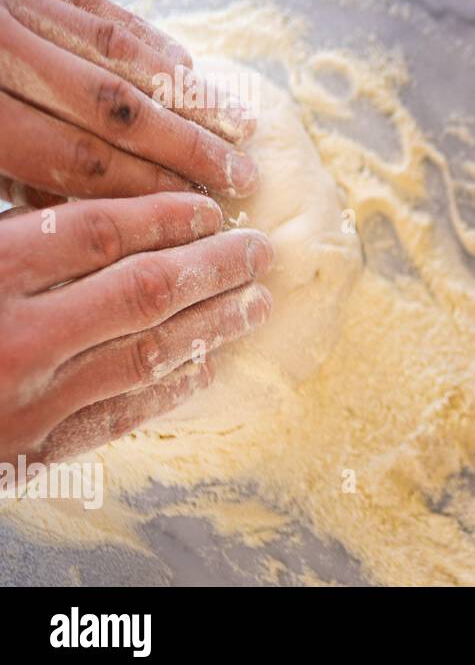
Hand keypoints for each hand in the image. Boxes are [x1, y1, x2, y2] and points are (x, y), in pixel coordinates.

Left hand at [0, 0, 257, 204]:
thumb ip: (10, 173)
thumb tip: (81, 209)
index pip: (78, 159)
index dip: (146, 186)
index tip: (197, 206)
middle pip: (113, 108)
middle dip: (187, 146)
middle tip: (242, 174)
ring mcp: (5, 0)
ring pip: (116, 53)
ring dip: (187, 92)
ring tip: (239, 123)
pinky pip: (90, 4)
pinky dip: (143, 36)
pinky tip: (183, 63)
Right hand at [0, 193, 273, 463]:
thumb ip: (21, 240)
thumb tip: (115, 220)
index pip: (100, 232)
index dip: (165, 217)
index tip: (210, 210)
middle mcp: (17, 337)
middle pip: (143, 291)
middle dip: (215, 268)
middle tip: (260, 252)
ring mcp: (27, 401)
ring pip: (146, 356)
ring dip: (212, 327)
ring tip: (256, 305)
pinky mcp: (30, 454)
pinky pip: (120, 416)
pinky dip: (170, 388)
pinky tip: (205, 366)